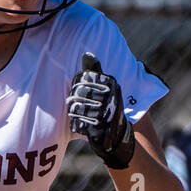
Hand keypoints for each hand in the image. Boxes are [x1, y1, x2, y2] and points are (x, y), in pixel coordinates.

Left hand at [66, 52, 134, 168]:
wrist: (119, 136)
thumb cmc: (108, 108)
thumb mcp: (106, 88)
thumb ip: (95, 72)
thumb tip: (87, 53)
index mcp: (112, 85)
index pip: (84, 78)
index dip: (76, 84)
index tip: (75, 90)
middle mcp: (111, 97)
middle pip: (79, 93)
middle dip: (73, 99)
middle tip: (70, 103)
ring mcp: (106, 113)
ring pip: (77, 108)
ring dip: (73, 111)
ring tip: (74, 112)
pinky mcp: (100, 128)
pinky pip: (78, 122)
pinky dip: (76, 123)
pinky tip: (78, 123)